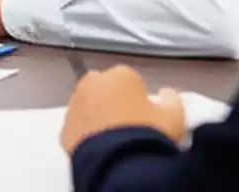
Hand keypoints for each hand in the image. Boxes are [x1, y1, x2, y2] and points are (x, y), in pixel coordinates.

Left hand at [60, 65, 185, 153]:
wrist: (120, 164)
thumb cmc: (149, 133)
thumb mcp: (174, 116)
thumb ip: (171, 100)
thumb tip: (167, 94)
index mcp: (120, 75)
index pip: (129, 80)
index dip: (137, 97)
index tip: (144, 112)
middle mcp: (92, 83)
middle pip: (104, 88)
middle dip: (112, 100)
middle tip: (127, 123)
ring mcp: (74, 105)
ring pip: (87, 106)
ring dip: (97, 115)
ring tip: (114, 137)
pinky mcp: (64, 129)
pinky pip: (78, 128)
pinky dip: (86, 134)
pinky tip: (100, 146)